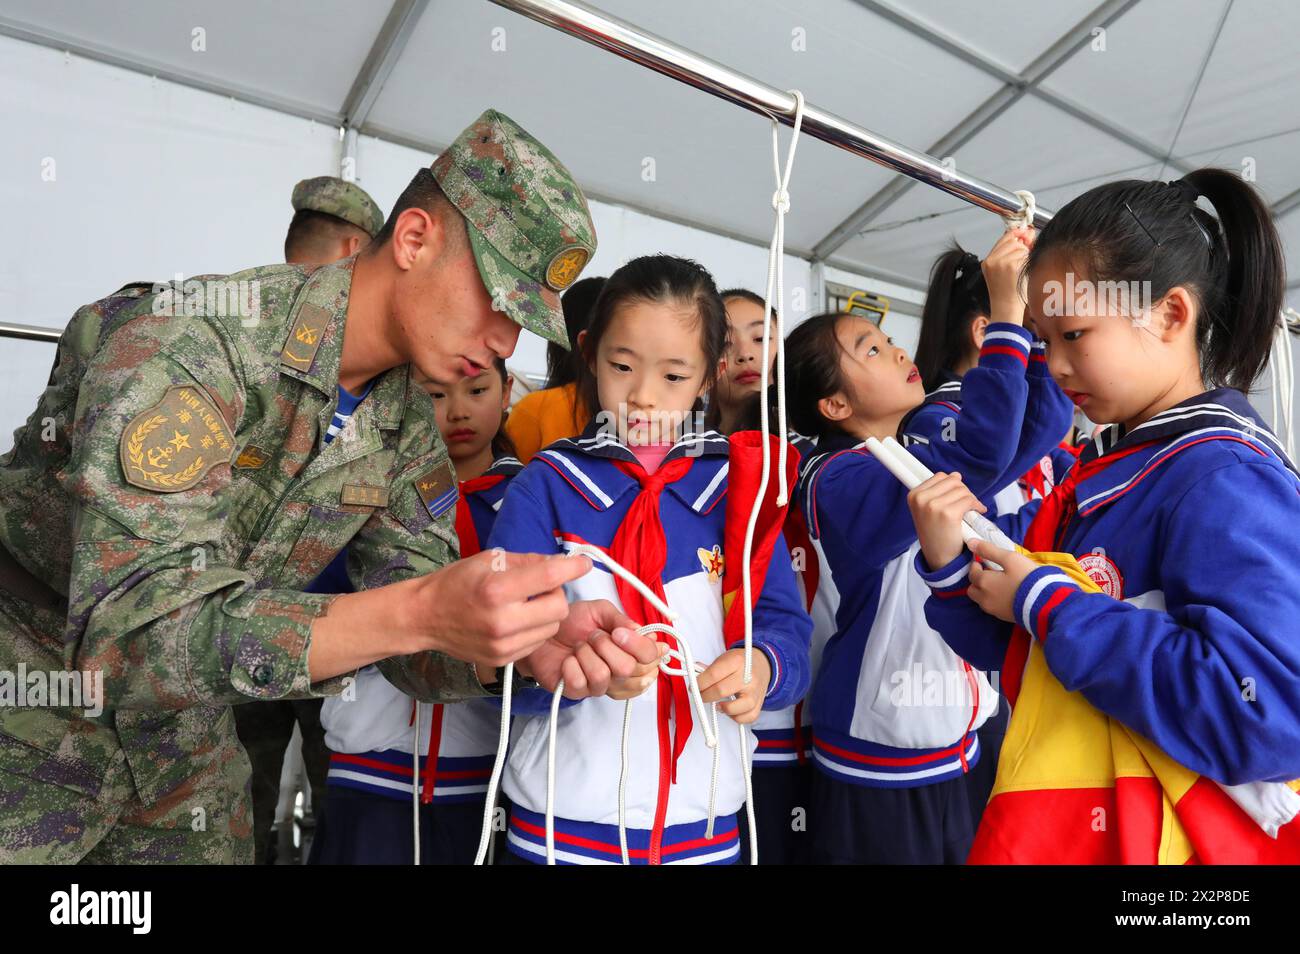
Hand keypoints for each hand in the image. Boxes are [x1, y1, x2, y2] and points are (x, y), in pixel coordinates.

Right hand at [403, 549, 591, 665]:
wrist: (424, 617)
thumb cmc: (456, 583)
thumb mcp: (489, 560)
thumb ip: (528, 562)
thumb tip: (560, 562)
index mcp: (497, 589)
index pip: (549, 576)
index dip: (572, 568)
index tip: (584, 563)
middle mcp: (502, 620)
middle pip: (558, 608)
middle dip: (556, 593)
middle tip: (541, 587)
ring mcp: (502, 645)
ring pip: (552, 628)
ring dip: (547, 613)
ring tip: (526, 604)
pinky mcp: (503, 660)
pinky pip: (537, 642)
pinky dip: (535, 630)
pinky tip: (517, 621)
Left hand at [523, 599, 661, 698]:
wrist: (543, 630)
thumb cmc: (572, 622)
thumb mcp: (599, 611)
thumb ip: (621, 620)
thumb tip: (641, 632)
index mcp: (633, 651)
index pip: (652, 658)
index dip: (638, 646)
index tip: (619, 632)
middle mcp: (621, 672)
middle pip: (630, 669)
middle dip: (607, 646)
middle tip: (593, 636)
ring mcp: (601, 686)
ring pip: (603, 676)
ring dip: (586, 654)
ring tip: (579, 647)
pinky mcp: (579, 694)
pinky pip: (580, 683)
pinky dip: (570, 665)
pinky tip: (568, 661)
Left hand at [697, 647, 771, 724]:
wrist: (762, 664)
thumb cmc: (740, 663)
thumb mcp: (724, 658)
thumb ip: (709, 669)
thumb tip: (694, 677)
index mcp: (736, 661)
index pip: (713, 675)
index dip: (699, 683)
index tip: (693, 687)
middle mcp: (747, 676)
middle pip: (720, 691)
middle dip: (705, 696)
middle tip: (701, 695)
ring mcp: (755, 691)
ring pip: (735, 708)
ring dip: (722, 708)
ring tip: (717, 704)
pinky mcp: (759, 704)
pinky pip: (747, 718)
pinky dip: (735, 717)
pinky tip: (730, 711)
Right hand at [907, 472, 986, 571]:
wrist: (939, 558)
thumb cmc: (936, 534)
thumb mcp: (927, 510)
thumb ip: (938, 491)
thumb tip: (956, 475)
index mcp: (914, 495)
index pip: (940, 476)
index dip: (952, 485)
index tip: (955, 496)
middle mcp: (921, 499)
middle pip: (952, 481)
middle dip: (963, 492)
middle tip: (965, 505)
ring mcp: (933, 506)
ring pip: (962, 490)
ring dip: (970, 499)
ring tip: (969, 511)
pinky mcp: (948, 514)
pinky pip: (969, 500)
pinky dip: (976, 506)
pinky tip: (976, 513)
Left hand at [966, 538, 1039, 622]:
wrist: (1045, 604)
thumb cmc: (1027, 578)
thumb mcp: (1010, 558)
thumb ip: (989, 550)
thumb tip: (970, 543)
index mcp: (984, 583)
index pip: (972, 573)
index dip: (975, 565)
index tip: (981, 560)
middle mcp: (984, 598)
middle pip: (972, 589)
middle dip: (977, 580)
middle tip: (989, 572)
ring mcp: (994, 610)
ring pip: (981, 599)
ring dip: (984, 591)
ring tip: (999, 582)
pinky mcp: (1003, 617)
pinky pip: (992, 607)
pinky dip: (993, 599)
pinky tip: (1006, 593)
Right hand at [982, 227, 1034, 326]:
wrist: (1006, 308)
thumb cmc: (1007, 293)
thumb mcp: (1002, 272)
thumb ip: (1010, 254)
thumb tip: (1026, 234)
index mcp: (987, 262)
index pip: (1003, 239)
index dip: (1016, 234)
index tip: (1025, 233)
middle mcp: (991, 260)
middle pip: (1012, 241)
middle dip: (1023, 246)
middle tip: (1026, 255)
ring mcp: (1001, 262)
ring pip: (1020, 248)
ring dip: (1026, 257)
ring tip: (1020, 271)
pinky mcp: (1011, 266)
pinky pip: (1025, 256)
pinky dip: (1028, 263)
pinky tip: (1022, 274)